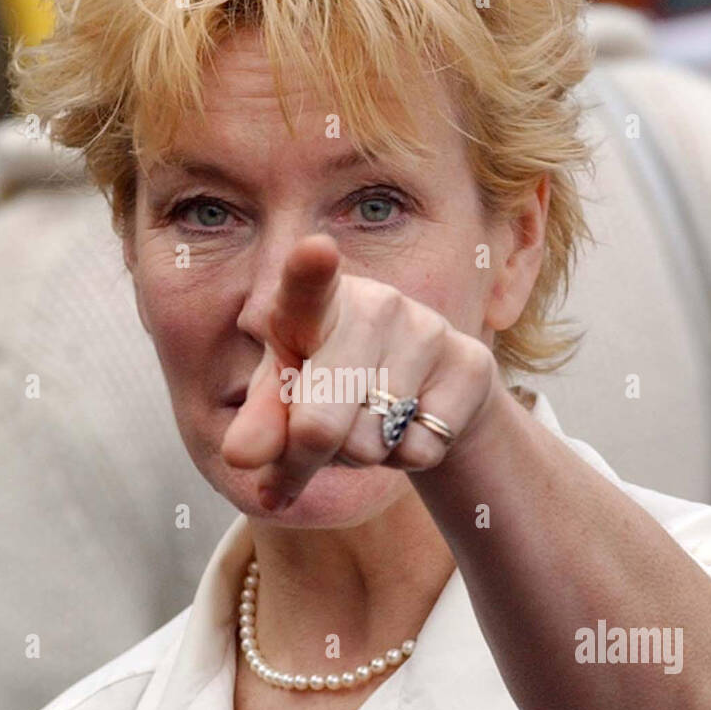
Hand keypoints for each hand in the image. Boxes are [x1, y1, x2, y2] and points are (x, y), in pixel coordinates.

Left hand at [220, 235, 498, 509]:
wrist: (427, 395)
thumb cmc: (335, 391)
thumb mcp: (287, 404)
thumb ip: (261, 424)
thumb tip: (239, 454)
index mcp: (314, 307)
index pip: (307, 287)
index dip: (309, 270)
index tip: (316, 249)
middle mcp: (374, 305)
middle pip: (320, 423)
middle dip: (304, 460)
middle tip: (304, 457)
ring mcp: (426, 330)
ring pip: (371, 443)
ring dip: (361, 456)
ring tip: (370, 423)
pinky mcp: (470, 363)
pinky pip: (419, 450)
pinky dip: (405, 459)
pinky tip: (411, 426)